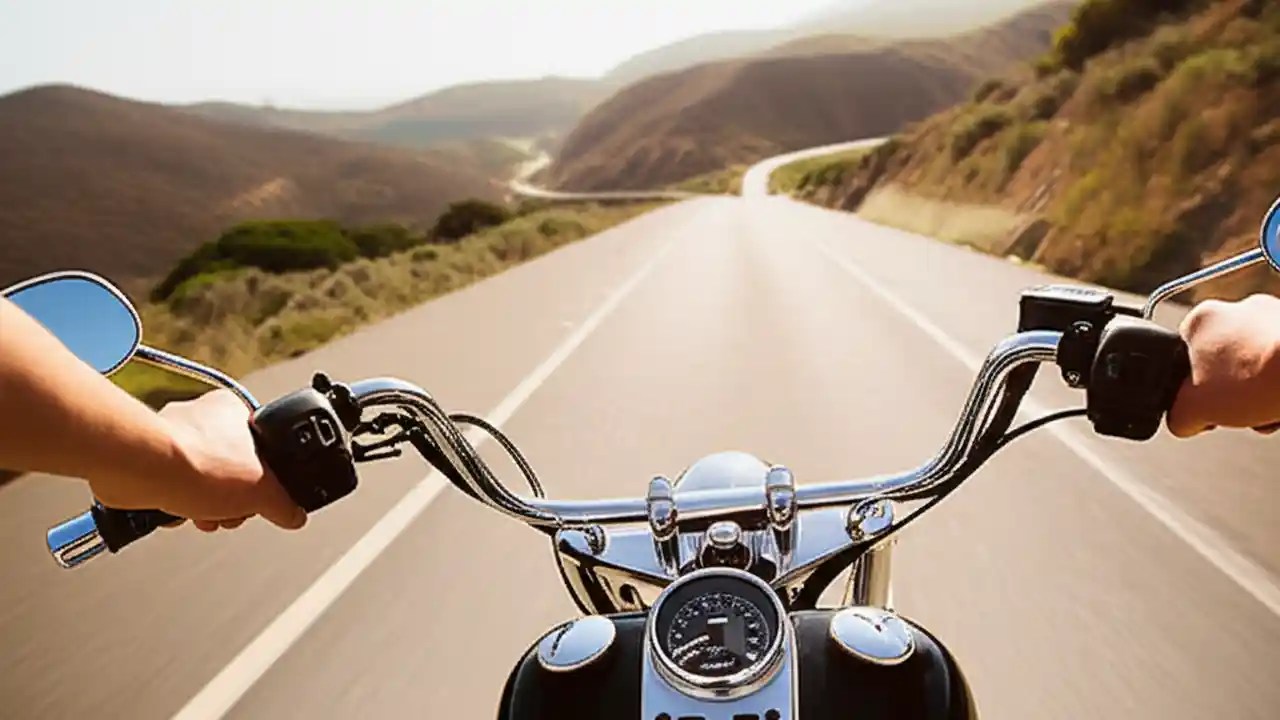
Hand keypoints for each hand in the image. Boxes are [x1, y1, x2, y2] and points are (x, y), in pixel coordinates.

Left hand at [90, 390, 306, 531]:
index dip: (262, 483)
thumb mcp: (262, 491)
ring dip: (201, 506)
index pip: (260, 451)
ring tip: (199, 513)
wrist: (143, 469)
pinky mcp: (145, 455)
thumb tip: (294, 515)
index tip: (258, 500)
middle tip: (228, 512)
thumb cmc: (197, 463)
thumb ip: (284, 504)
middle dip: (229, 501)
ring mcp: (170, 435)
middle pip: (229, 470)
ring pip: (198, 481)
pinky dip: (173, 503)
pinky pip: (169, 486)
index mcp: (234, 411)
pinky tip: (175, 510)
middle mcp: (201, 417)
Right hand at [1167, 294, 1279, 437]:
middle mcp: (1237, 307)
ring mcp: (1274, 314)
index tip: (1210, 408)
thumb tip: (1183, 419)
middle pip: (1224, 365)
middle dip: (1234, 394)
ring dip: (1261, 393)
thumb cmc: (1256, 378)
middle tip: (1242, 413)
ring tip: (1270, 411)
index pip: (1183, 358)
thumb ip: (1177, 414)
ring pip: (1258, 366)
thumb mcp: (1193, 408)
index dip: (1194, 389)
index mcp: (1200, 318)